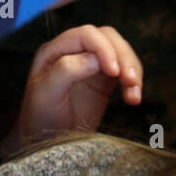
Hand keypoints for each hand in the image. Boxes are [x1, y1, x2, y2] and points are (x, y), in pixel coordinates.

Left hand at [1, 24, 142, 157]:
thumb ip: (65, 71)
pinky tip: (134, 98)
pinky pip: (125, 70)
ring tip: (134, 94)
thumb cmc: (40, 117)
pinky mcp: (104, 79)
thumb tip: (94, 59)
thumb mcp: (46, 95)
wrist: (47, 141)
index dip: (103, 48)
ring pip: (120, 51)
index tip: (114, 71)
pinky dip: (134, 81)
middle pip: (107, 38)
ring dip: (132, 68)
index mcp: (55, 49)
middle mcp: (74, 51)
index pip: (85, 35)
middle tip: (130, 81)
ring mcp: (90, 64)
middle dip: (123, 57)